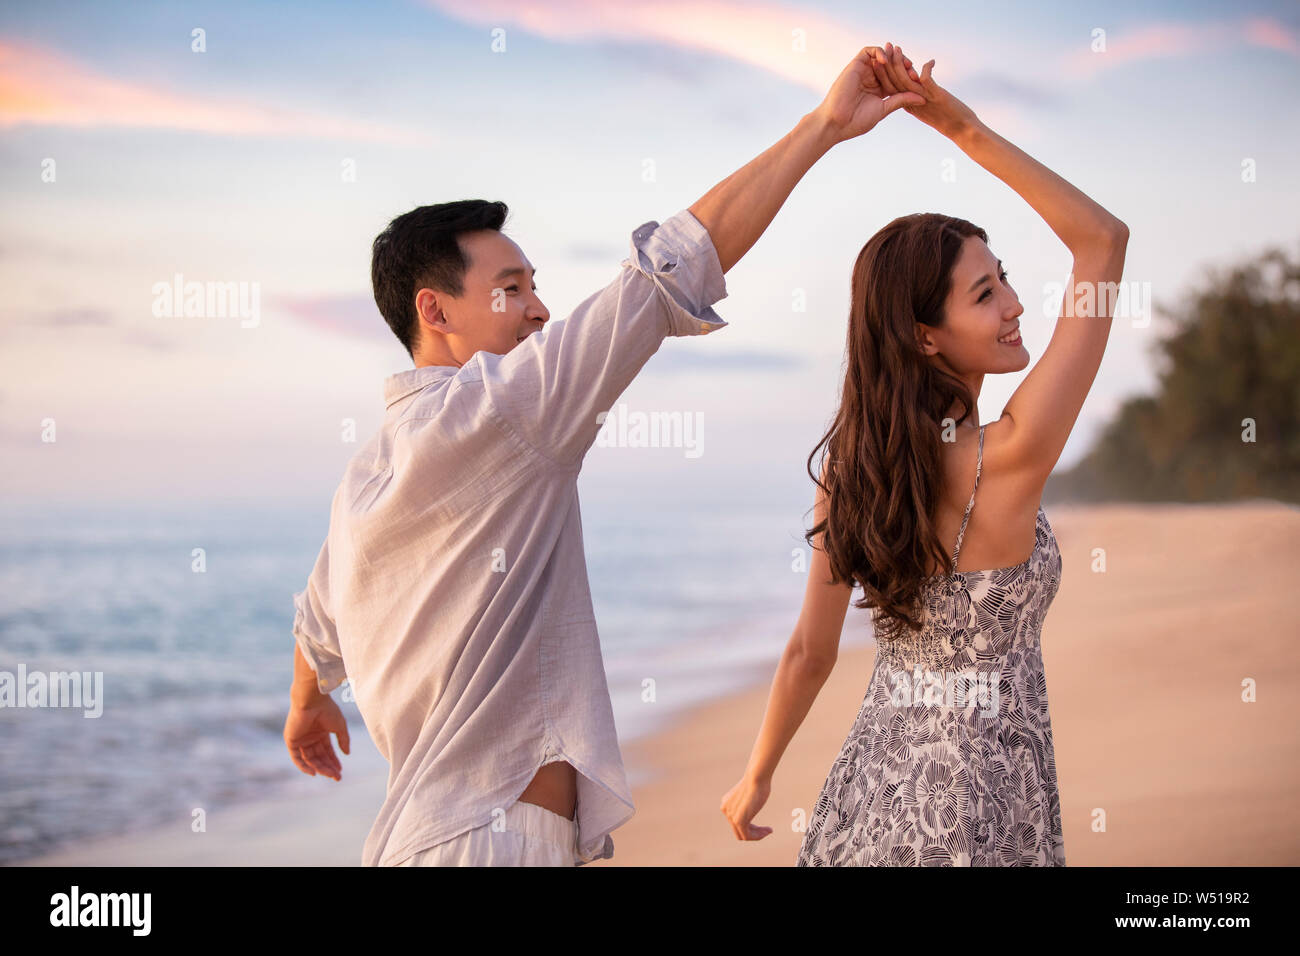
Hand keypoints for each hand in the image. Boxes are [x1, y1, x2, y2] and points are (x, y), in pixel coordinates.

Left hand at [284, 695, 349, 780]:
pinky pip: (297, 758)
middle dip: (328, 767)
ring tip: (330, 775)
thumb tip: (347, 754)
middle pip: (319, 757)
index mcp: (321, 732)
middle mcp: (310, 737)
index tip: (340, 771)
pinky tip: (314, 772)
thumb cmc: (327, 709)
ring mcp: (300, 740)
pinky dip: (304, 766)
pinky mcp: (291, 741)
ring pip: (310, 759)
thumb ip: (344, 740)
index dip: (333, 761)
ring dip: (320, 768)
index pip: (327, 751)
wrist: (312, 700)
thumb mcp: (340, 726)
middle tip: (337, 777)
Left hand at [720, 774, 773, 840]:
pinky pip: (747, 836)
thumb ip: (747, 803)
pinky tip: (768, 831)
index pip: (737, 822)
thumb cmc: (758, 781)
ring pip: (743, 835)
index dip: (751, 827)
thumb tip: (751, 806)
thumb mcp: (750, 794)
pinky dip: (759, 836)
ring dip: (758, 835)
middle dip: (754, 831)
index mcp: (727, 804)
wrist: (756, 777)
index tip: (763, 826)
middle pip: (739, 830)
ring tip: (769, 830)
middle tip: (767, 829)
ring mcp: (731, 816)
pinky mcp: (738, 821)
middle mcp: (726, 810)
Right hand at [812, 44, 926, 142]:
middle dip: (903, 65)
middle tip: (911, 68)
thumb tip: (923, 98)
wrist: (836, 122)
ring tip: (901, 63)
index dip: (907, 76)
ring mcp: (864, 72)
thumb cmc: (856, 121)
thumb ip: (901, 100)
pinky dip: (879, 52)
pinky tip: (885, 60)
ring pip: (882, 56)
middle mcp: (872, 79)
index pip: (897, 77)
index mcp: (879, 90)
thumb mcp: (883, 109)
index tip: (917, 79)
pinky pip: (869, 51)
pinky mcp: (855, 65)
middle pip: (891, 65)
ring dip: (893, 56)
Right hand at [869, 42, 980, 139]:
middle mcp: (912, 101)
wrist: (960, 129)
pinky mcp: (935, 95)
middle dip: (888, 63)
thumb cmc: (946, 119)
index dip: (883, 72)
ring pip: (906, 79)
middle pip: (894, 81)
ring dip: (901, 62)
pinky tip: (932, 62)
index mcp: (907, 104)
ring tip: (899, 49)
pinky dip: (927, 68)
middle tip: (887, 47)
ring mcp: (923, 98)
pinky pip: (927, 78)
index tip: (880, 59)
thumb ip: (916, 99)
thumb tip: (913, 89)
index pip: (890, 87)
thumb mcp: (925, 109)